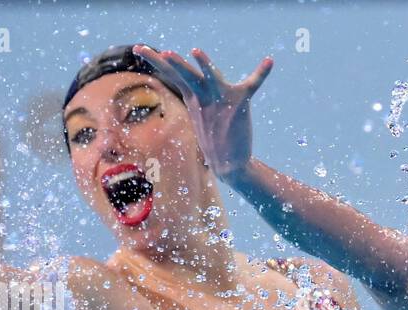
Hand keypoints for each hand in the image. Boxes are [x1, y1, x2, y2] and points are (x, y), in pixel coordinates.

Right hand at [132, 46, 271, 181]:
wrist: (230, 164)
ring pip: (210, 77)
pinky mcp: (239, 103)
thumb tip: (189, 88)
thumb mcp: (200, 113)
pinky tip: (270, 62)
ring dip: (204, 65)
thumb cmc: (215, 139)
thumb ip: (196, 97)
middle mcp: (203, 96)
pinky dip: (261, 73)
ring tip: (196, 51)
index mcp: (192, 96)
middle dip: (174, 64)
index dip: (155, 60)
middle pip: (185, 75)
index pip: (171, 74)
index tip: (138, 47)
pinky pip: (251, 84)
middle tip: (164, 54)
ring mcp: (220, 99)